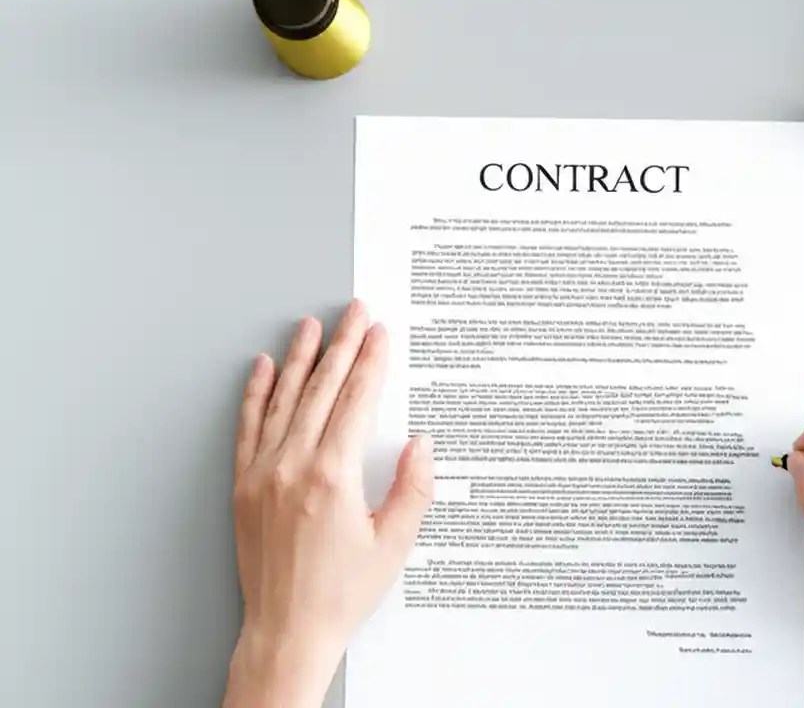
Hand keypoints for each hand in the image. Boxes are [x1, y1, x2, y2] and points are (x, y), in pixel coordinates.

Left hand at [223, 300, 433, 707]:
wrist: (287, 630)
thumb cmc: (340, 594)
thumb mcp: (394, 544)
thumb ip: (412, 488)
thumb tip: (420, 443)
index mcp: (333, 477)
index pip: (356, 402)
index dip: (370, 363)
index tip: (379, 334)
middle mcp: (293, 467)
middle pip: (321, 390)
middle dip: (341, 346)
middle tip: (354, 312)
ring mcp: (263, 474)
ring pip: (283, 401)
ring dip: (299, 359)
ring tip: (311, 326)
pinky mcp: (244, 487)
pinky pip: (248, 428)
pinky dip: (255, 394)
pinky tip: (261, 369)